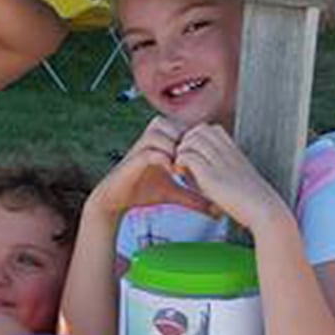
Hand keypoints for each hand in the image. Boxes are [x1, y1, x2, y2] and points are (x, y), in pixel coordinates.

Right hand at [89, 117, 216, 219]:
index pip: (183, 127)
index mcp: (161, 143)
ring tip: (181, 164)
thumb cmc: (143, 191)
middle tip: (193, 160)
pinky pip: (149, 150)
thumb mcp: (174, 193)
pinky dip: (162, 158)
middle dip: (185, 141)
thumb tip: (217, 210)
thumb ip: (193, 197)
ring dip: (173, 146)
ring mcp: (139, 147)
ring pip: (159, 130)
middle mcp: (150, 141)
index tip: (204, 159)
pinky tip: (170, 171)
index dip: (195, 140)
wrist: (117, 199)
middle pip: (172, 123)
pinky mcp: (132, 159)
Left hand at [175, 124, 286, 229]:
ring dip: (181, 150)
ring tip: (180, 166)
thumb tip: (203, 175)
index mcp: (234, 152)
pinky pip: (188, 157)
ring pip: (192, 140)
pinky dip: (179, 162)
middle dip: (186, 140)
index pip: (212, 129)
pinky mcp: (212, 177)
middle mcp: (227, 154)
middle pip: (200, 129)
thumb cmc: (252, 202)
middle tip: (183, 159)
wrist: (266, 213)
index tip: (194, 154)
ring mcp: (220, 163)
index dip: (198, 136)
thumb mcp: (238, 180)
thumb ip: (222, 172)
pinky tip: (180, 174)